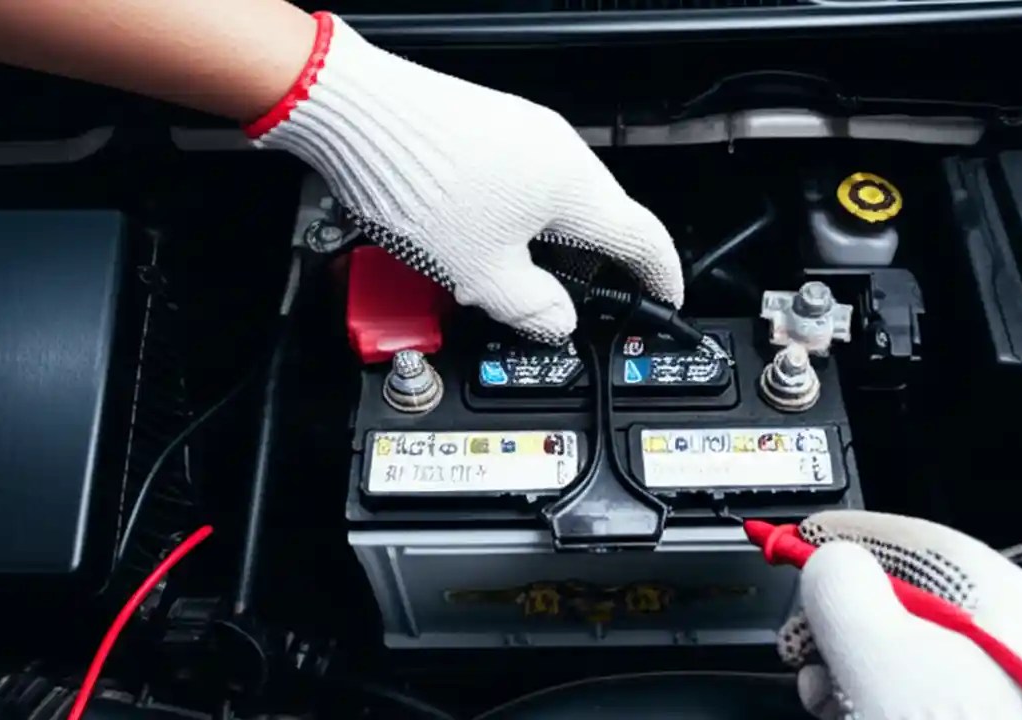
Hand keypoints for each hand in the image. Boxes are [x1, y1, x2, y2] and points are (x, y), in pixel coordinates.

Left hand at [247, 13, 683, 342]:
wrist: (356, 114)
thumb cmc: (419, 181)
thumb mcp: (481, 274)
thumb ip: (531, 309)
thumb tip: (555, 322)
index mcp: (575, 188)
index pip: (643, 239)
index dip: (660, 278)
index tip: (665, 299)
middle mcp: (558, 151)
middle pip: (598, 220)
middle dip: (588, 269)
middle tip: (569, 305)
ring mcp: (522, 132)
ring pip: (553, 202)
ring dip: (542, 245)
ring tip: (500, 276)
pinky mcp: (487, 126)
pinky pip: (519, 183)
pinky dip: (512, 219)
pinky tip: (472, 238)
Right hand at [778, 511, 1021, 718]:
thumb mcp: (874, 644)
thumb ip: (840, 583)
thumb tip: (828, 566)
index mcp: (1015, 609)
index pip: (918, 540)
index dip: (846, 537)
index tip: (796, 542)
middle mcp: (1021, 647)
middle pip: (906, 596)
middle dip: (838, 614)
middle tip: (799, 636)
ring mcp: (1004, 695)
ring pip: (904, 648)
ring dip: (844, 659)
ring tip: (817, 690)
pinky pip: (912, 690)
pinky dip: (868, 692)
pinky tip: (842, 710)